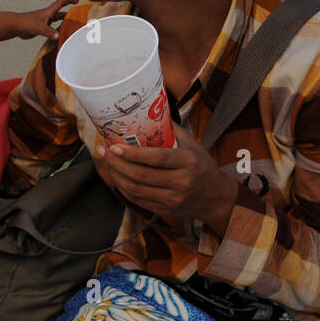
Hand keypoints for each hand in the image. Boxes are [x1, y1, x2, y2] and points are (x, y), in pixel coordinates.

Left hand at [12, 0, 77, 39]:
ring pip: (57, 17)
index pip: (60, 3)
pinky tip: (60, 30)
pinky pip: (53, 25)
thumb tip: (58, 36)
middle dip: (68, 4)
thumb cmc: (25, 23)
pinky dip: (58, 26)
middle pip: (60, 9)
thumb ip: (48, 31)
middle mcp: (48, 15)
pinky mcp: (42, 27)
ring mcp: (45, 21)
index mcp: (48, 12)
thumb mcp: (38, 27)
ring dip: (64, 16)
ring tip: (72, 17)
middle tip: (76, 1)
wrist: (16, 26)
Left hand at [95, 122, 239, 234]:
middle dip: (117, 164)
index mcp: (188, 162)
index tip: (115, 146)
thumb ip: (173, 130)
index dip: (132, 153)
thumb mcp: (194, 145)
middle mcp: (181, 182)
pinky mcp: (165, 210)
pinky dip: (124, 189)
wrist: (215, 198)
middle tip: (104, 152)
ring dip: (117, 176)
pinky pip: (138, 200)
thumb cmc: (203, 167)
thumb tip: (152, 110)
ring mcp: (172, 199)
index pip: (156, 158)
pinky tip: (117, 177)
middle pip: (141, 175)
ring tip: (107, 164)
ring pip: (136, 190)